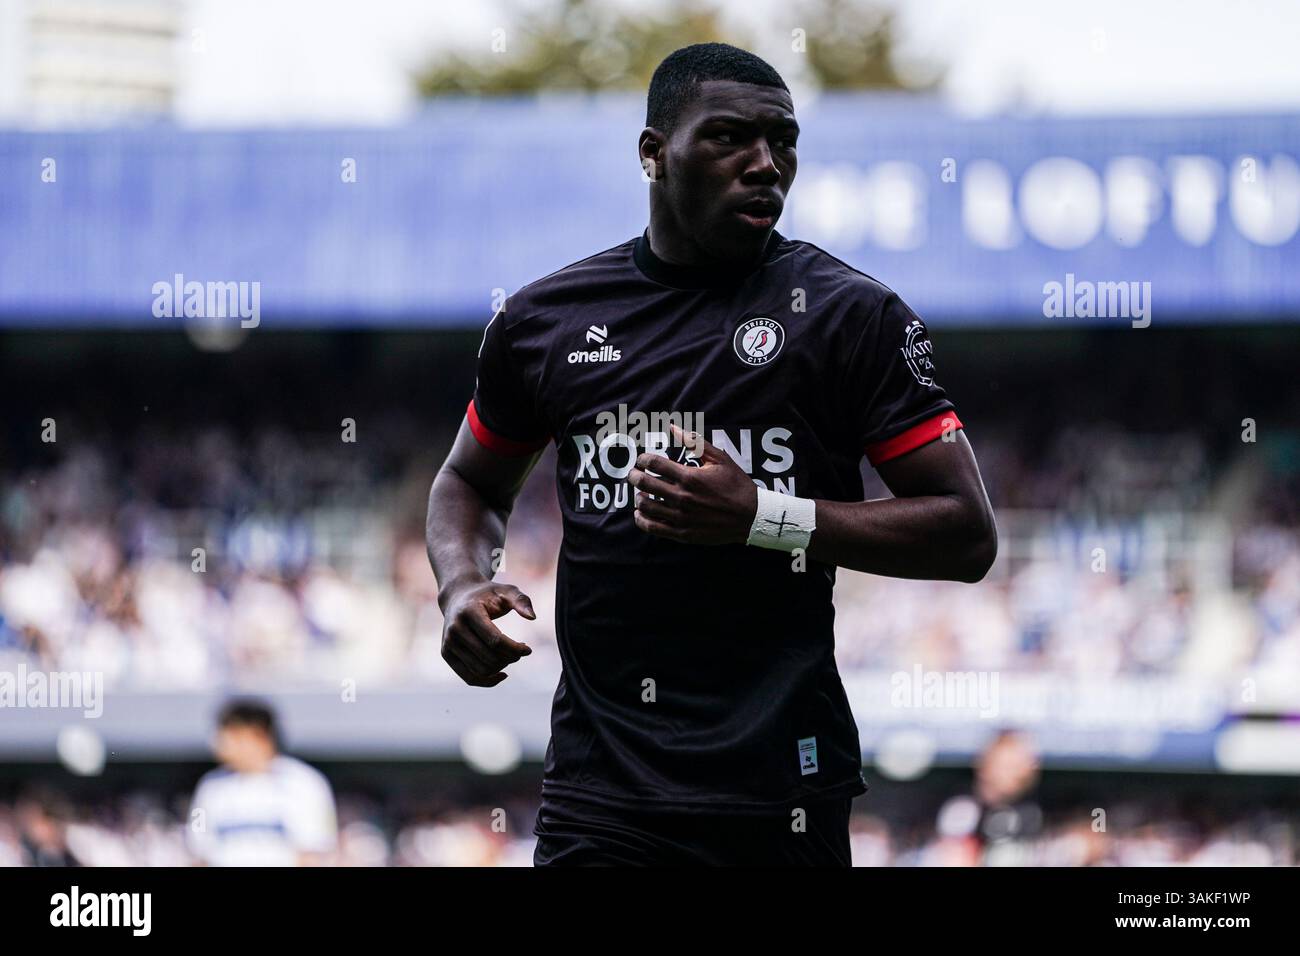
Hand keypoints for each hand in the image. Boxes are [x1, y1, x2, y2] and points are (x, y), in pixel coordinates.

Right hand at [439, 581, 533, 686]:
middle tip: (519, 651)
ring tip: (509, 656)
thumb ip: (521, 601)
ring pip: (481, 669)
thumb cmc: (487, 594)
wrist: (458, 596)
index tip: (528, 649)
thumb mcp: (506, 591)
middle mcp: (455, 629)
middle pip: (489, 657)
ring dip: (501, 667)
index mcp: (469, 612)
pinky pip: (469, 678)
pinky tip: (502, 674)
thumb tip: (532, 617)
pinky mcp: (446, 654)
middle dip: (510, 657)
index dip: (514, 648)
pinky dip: (488, 681)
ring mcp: (448, 643)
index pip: (494, 640)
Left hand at [627, 423, 757, 544]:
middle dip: (634, 476)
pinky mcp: (682, 533)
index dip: (643, 459)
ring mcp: (681, 517)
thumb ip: (695, 442)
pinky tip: (641, 513)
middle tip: (634, 474)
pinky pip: (653, 527)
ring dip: (637, 497)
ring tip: (640, 493)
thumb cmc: (736, 485)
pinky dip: (641, 520)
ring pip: (645, 506)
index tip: (642, 460)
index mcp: (690, 477)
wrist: (751, 517)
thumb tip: (674, 427)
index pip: (654, 463)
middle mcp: (682, 497)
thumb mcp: (720, 459)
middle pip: (644, 483)